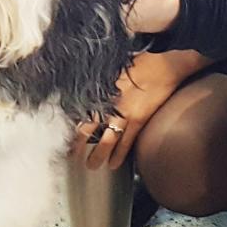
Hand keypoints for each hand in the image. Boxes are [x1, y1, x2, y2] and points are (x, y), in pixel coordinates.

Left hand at [72, 50, 193, 169]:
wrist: (164, 64)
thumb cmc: (140, 60)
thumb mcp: (114, 66)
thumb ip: (103, 79)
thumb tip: (91, 82)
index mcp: (101, 90)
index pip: (79, 109)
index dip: (70, 122)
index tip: (62, 132)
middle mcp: (109, 104)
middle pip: (88, 130)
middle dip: (78, 145)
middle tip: (72, 156)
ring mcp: (124, 115)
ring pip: (106, 141)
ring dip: (98, 155)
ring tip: (92, 166)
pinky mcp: (139, 121)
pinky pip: (126, 143)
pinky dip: (120, 155)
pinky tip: (114, 165)